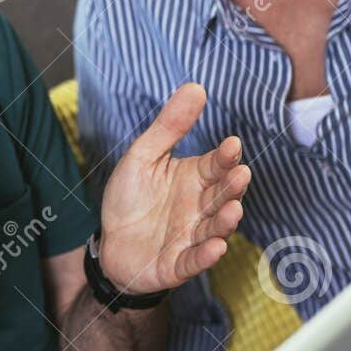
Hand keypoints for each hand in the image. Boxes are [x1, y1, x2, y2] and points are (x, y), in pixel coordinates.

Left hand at [98, 83, 250, 294]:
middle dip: (232, 187)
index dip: (225, 156)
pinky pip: (195, 260)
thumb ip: (168, 126)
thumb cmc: (130, 199)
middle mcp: (200, 207)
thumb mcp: (143, 157)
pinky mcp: (179, 264)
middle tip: (241, 173)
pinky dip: (206, 256)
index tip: (231, 144)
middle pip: (222, 195)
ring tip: (233, 210)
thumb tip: (195, 86)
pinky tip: (215, 247)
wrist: (109, 245)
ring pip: (215, 228)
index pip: (216, 165)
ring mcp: (192, 237)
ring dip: (225, 221)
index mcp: (195, 179)